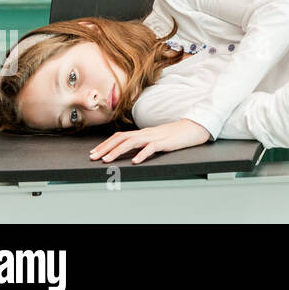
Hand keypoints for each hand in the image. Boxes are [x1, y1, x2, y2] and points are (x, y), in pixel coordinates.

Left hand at [88, 118, 212, 164]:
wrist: (195, 128)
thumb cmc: (177, 135)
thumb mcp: (157, 139)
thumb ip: (144, 143)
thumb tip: (130, 152)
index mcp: (144, 132)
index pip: (120, 136)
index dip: (106, 143)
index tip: (95, 152)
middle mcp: (146, 133)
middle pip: (122, 138)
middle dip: (105, 148)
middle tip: (93, 157)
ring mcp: (155, 136)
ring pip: (132, 142)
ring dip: (117, 151)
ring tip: (107, 160)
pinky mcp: (166, 142)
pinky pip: (151, 147)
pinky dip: (142, 154)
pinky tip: (135, 161)